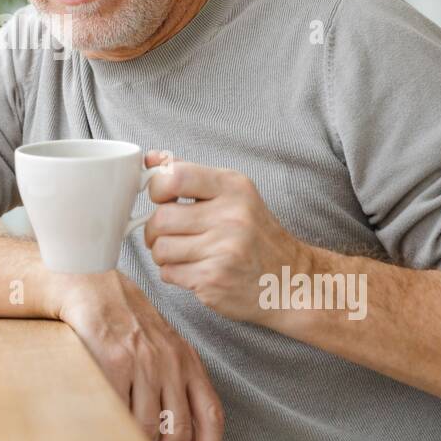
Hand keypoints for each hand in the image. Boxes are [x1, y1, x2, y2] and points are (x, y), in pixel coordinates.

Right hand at [51, 269, 224, 440]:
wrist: (91, 284)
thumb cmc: (124, 318)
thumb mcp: (163, 346)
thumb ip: (178, 384)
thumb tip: (188, 435)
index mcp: (187, 360)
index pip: (210, 413)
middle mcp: (171, 361)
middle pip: (179, 429)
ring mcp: (144, 361)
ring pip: (148, 425)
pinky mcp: (115, 359)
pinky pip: (119, 408)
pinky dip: (116, 424)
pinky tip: (111, 424)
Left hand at [142, 151, 311, 324]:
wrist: (292, 280)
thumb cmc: (256, 236)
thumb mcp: (234, 195)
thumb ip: (191, 176)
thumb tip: (149, 159)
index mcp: (233, 186)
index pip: (174, 176)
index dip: (157, 189)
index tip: (162, 199)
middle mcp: (230, 216)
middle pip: (160, 218)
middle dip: (155, 230)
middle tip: (168, 234)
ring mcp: (223, 249)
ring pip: (160, 248)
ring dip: (163, 254)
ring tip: (184, 253)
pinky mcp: (214, 279)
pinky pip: (168, 273)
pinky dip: (174, 273)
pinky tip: (195, 271)